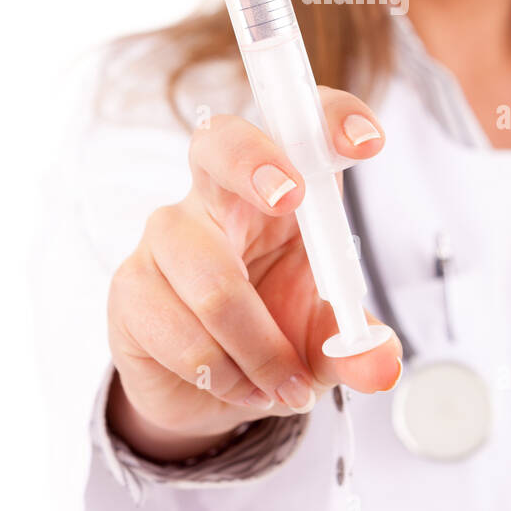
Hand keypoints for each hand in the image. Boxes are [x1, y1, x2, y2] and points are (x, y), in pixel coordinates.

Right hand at [106, 86, 401, 460]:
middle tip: (291, 199)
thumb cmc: (273, 334)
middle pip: (220, 142)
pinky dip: (224, 375)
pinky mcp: (130, 284)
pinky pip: (182, 331)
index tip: (369, 142)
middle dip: (256, 163)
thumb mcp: (325, 342)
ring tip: (284, 384)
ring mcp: (167, 234)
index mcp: (284, 185)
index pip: (302, 123)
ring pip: (215, 282)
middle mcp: (218, 193)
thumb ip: (355, 347)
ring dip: (261, 350)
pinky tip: (237, 385)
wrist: (206, 392)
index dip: (333, 117)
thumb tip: (380, 362)